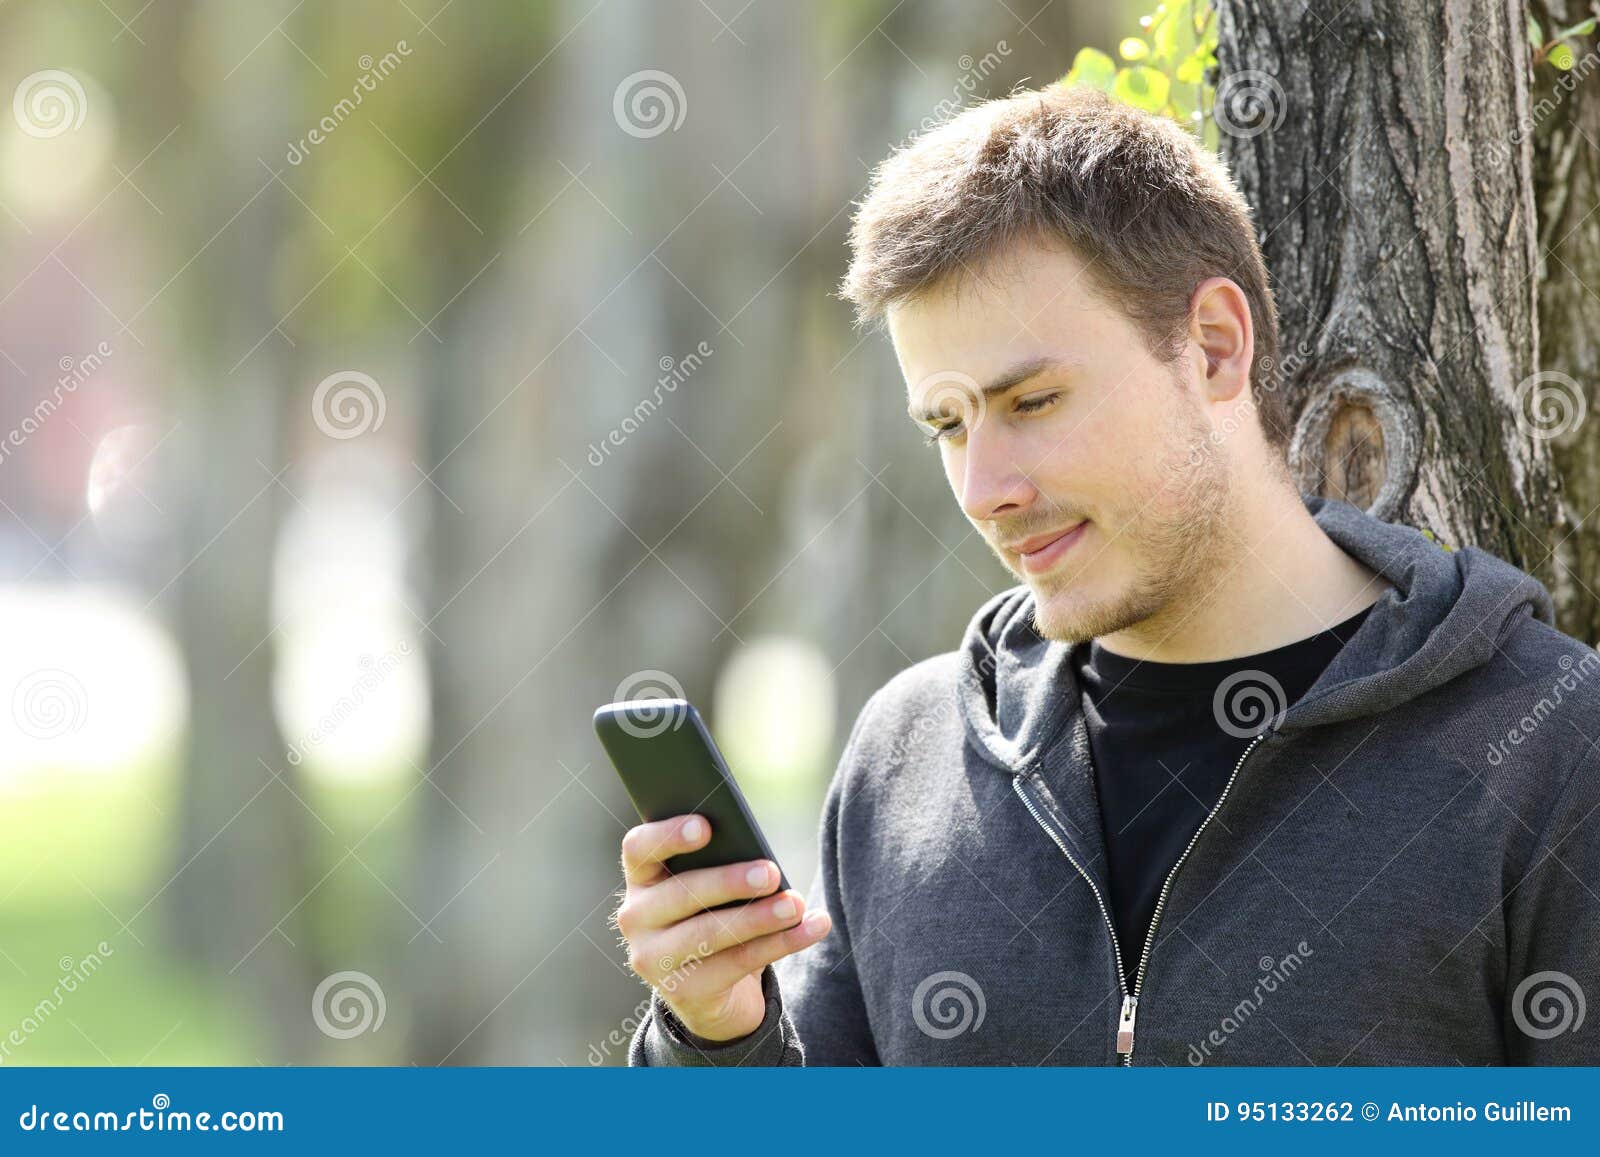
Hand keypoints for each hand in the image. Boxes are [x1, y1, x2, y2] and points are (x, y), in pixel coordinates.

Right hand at [615, 813, 831, 1041]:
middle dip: (729, 881)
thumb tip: (762, 859)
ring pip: (709, 933)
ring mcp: (654, 959)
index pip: (639, 849)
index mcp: (642, 878)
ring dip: (759, 918)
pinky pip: (738, 963)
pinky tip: (812, 927)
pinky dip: (781, 943)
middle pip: (681, 893)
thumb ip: (722, 865)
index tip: (706, 826)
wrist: (712, 993)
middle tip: (771, 873)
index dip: (668, 835)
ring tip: (796, 905)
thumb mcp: (711, 890)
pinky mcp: (684, 993)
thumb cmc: (714, 917)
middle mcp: (636, 918)